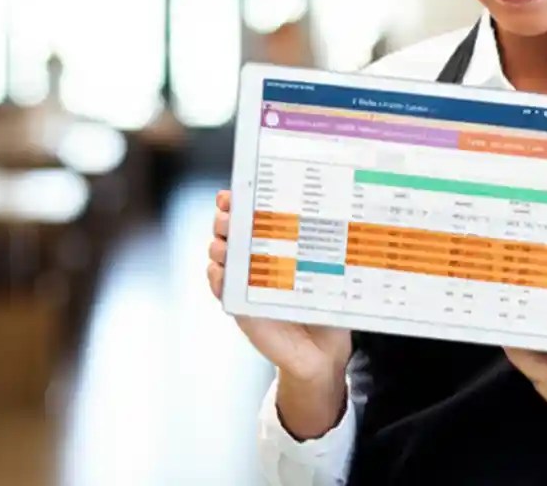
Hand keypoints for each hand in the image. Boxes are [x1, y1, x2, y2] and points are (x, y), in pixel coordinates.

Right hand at [206, 190, 351, 384]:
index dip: (236, 202)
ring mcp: (245, 283)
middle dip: (225, 219)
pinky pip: (220, 287)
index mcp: (277, 246)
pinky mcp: (240, 308)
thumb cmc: (328, 308)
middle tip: (230, 218)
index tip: (232, 194)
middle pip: (229, 229)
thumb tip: (329, 219)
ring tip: (227, 245)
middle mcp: (257, 260)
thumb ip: (323, 252)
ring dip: (219, 246)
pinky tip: (221, 271)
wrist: (324, 353)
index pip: (251, 216)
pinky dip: (217, 278)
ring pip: (219, 254)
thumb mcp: (330, 274)